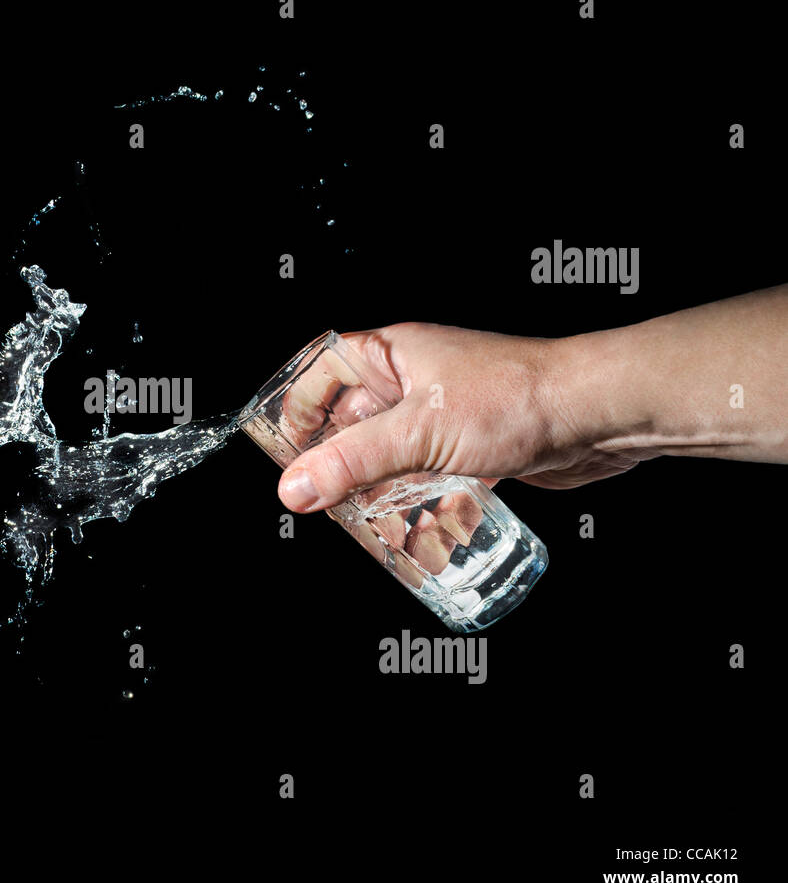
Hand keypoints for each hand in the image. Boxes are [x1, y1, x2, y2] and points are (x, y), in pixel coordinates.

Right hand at [276, 322, 643, 516]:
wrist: (598, 415)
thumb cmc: (517, 398)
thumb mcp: (419, 432)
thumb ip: (352, 462)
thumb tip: (295, 488)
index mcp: (394, 354)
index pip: (323, 370)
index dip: (297, 408)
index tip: (283, 452)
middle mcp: (415, 380)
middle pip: (353, 420)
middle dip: (338, 462)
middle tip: (325, 498)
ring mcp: (444, 414)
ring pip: (391, 453)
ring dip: (378, 489)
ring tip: (369, 521)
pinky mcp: (471, 446)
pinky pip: (427, 475)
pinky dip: (418, 501)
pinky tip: (419, 528)